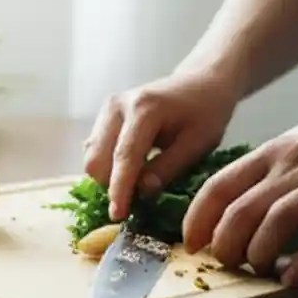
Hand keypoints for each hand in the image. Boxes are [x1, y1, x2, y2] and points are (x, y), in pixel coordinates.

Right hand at [83, 70, 240, 220]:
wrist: (201, 83)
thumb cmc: (206, 113)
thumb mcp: (199, 143)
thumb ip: (168, 167)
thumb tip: (142, 191)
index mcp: (144, 109)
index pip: (125, 156)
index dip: (120, 189)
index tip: (118, 215)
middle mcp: (118, 106)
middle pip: (97, 159)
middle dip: (112, 185)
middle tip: (137, 199)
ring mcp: (108, 108)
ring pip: (92, 156)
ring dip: (109, 177)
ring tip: (138, 180)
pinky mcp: (104, 115)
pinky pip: (95, 149)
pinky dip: (108, 166)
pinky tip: (132, 168)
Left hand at [181, 87, 297, 285]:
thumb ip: (272, 172)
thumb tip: (242, 207)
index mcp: (274, 153)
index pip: (218, 187)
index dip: (197, 220)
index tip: (191, 245)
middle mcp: (293, 167)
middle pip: (239, 211)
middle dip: (225, 246)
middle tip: (228, 266)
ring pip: (275, 223)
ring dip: (259, 255)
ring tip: (259, 272)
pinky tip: (294, 280)